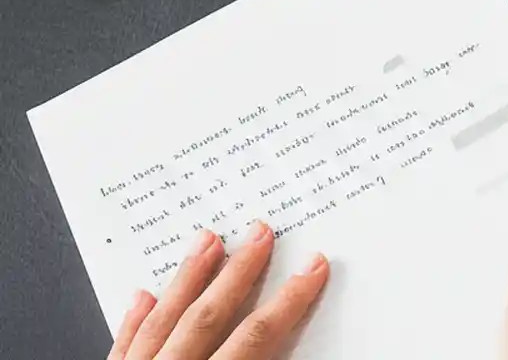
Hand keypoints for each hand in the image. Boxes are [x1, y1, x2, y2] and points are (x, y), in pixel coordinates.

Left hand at [107, 222, 328, 359]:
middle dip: (239, 271)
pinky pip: (123, 347)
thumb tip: (297, 346)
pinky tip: (143, 295)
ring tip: (207, 240)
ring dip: (188, 278)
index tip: (312, 269)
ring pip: (164, 320)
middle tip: (260, 233)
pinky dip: (134, 321)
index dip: (289, 301)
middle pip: (209, 316)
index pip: (256, 336)